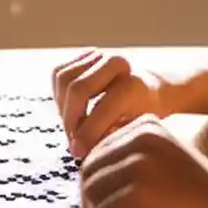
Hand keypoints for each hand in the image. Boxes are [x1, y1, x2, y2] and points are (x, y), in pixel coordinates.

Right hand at [52, 49, 171, 158]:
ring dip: (63, 106)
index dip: (87, 132)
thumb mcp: (132, 131)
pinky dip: (60, 94)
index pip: (102, 108)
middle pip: (77, 89)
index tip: (79, 152)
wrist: (148, 92)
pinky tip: (69, 109)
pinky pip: (59, 74)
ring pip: (64, 79)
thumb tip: (81, 148)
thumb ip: (109, 138)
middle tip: (71, 140)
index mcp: (134, 83)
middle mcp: (117, 62)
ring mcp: (100, 55)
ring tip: (71, 126)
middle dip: (70, 119)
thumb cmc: (141, 118)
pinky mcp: (84, 55)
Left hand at [79, 114, 207, 207]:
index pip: (96, 154)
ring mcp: (139, 164)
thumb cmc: (201, 198)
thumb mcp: (163, 163)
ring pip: (92, 193)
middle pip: (89, 173)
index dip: (98, 186)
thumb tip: (87, 184)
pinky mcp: (139, 193)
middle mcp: (140, 138)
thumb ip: (130, 163)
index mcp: (146, 126)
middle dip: (93, 203)